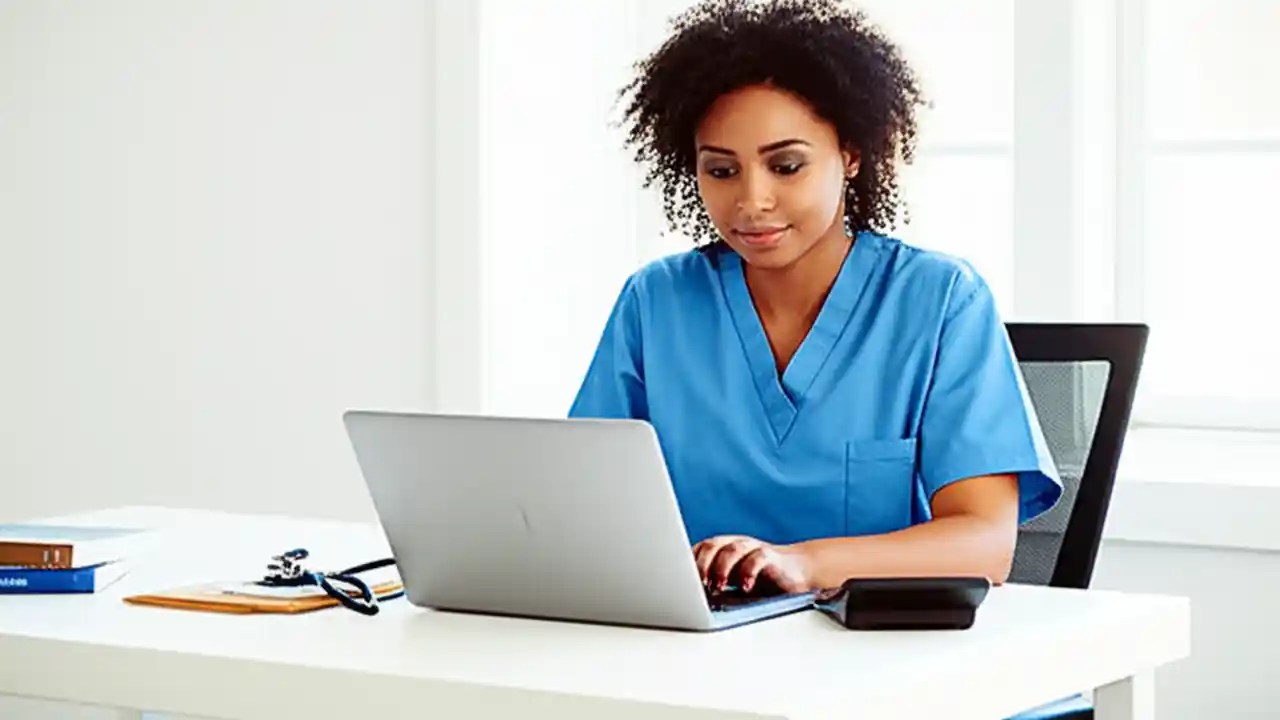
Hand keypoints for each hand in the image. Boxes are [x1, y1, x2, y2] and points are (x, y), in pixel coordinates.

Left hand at [692, 535, 812, 593]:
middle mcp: (734, 545)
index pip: (697, 550)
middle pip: (712, 545)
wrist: (795, 572)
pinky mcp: (772, 556)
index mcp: (719, 550)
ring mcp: (752, 548)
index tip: (679, 582)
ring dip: (722, 567)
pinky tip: (745, 587)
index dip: (686, 564)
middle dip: (702, 565)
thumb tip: (685, 605)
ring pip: (732, 549)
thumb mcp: (731, 584)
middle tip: (697, 585)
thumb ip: (713, 586)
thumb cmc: (758, 582)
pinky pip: (758, 558)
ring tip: (717, 586)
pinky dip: (749, 571)